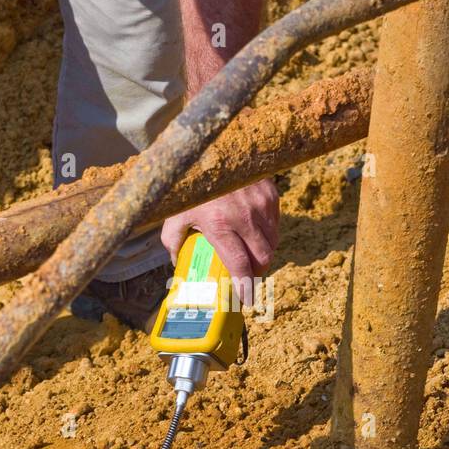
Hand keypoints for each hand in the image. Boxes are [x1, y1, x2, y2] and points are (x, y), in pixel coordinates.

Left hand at [160, 178, 278, 305]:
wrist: (212, 147)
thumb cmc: (191, 182)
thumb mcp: (176, 211)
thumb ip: (173, 239)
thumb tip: (177, 261)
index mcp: (220, 224)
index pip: (240, 264)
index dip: (245, 286)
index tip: (247, 300)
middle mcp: (244, 217)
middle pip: (263, 259)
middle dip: (257, 272)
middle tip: (247, 275)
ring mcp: (261, 205)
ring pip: (273, 243)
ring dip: (264, 254)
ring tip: (251, 254)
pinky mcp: (270, 195)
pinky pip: (275, 224)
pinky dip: (268, 233)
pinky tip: (254, 231)